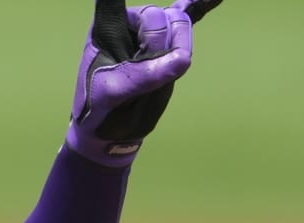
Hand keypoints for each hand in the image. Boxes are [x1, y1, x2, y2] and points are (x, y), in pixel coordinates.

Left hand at [65, 0, 220, 167]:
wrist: (109, 128)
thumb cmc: (100, 108)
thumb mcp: (113, 93)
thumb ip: (143, 76)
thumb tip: (182, 60)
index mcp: (109, 26)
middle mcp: (131, 22)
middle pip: (160, 18)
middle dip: (160, 47)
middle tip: (150, 75)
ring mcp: (151, 31)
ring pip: (179, 27)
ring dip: (177, 50)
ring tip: (164, 72)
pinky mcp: (169, 43)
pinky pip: (190, 16)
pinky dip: (203, 4)